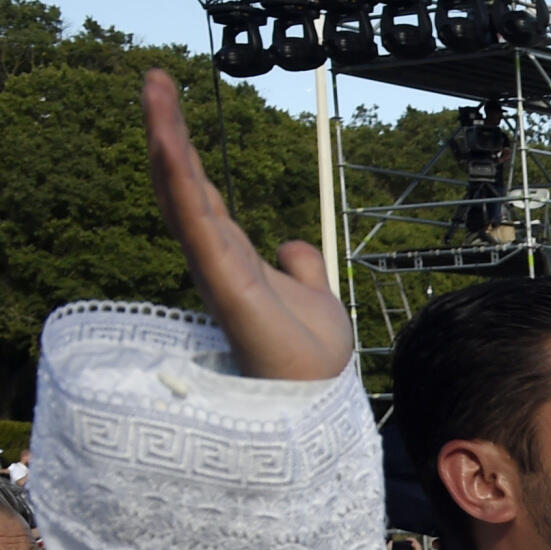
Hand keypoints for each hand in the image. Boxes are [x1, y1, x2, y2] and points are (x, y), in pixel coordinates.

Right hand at [141, 70, 350, 380]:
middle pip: (184, 182)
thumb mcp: (315, 293)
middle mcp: (216, 257)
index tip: (173, 103)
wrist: (318, 393)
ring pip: (183, 192)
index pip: (203, 192)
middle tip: (155, 78)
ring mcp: (215, 267)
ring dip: (168, 139)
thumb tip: (292, 241)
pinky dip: (181, 181)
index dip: (186, 149)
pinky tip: (169, 144)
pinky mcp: (224, 280)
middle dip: (168, 129)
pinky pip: (198, 222)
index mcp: (233, 256)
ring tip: (156, 90)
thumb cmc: (308, 355)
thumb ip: (301, 264)